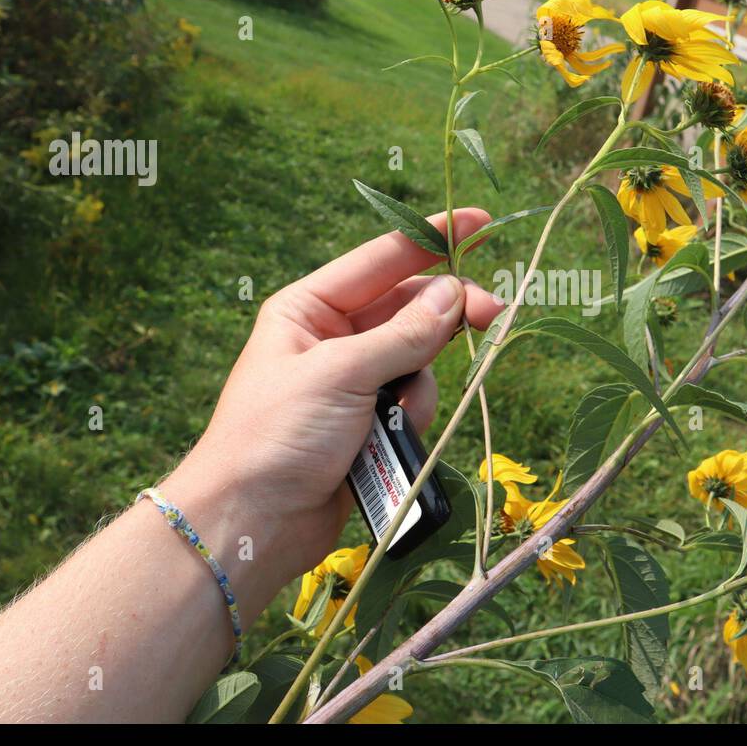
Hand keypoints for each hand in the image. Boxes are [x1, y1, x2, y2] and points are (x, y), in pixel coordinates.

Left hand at [162, 208, 502, 611]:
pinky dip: (413, 418)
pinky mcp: (369, 425)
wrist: (251, 523)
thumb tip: (455, 294)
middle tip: (495, 316)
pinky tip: (393, 441)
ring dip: (420, 383)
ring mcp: (352, 383)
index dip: (432, 239)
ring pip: (419, 360)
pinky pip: (413, 402)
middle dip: (447, 315)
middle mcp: (332, 339)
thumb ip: (404, 334)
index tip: (481, 223)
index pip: (382, 260)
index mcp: (309, 309)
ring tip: (398, 415)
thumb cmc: (277, 436)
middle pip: (409, 308)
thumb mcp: (341, 374)